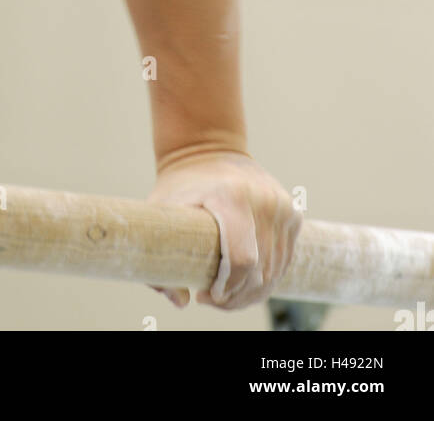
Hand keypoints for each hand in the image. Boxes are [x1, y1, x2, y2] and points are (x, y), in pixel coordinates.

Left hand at [145, 149, 302, 310]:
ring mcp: (282, 206)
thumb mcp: (161, 213)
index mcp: (231, 197)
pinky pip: (284, 259)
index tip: (205, 296)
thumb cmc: (180, 186)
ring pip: (275, 270)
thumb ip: (159, 257)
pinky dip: (268, 276)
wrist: (208, 149)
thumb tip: (181, 302)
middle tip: (213, 299)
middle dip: (237, 296)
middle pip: (260, 272)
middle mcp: (264, 200)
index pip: (242, 260)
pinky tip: (245, 278)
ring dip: (253, 291)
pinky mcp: (293, 213)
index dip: (226, 289)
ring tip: (226, 292)